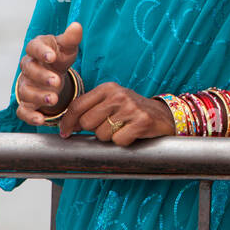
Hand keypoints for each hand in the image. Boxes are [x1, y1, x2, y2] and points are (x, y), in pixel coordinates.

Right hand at [14, 22, 82, 125]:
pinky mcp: (26, 102)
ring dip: (39, 96)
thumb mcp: (67, 48)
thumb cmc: (59, 57)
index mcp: (36, 49)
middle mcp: (28, 67)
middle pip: (30, 70)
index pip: (34, 47)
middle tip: (56, 81)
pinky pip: (23, 110)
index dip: (41, 52)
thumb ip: (71, 39)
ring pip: (26, 91)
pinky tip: (41, 120)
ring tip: (54, 100)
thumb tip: (77, 26)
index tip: (52, 57)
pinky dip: (30, 116)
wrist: (53, 74)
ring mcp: (25, 85)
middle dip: (42, 76)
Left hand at [57, 81, 175, 145]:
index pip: (77, 106)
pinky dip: (123, 141)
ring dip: (110, 137)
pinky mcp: (142, 121)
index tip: (65, 133)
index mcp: (108, 88)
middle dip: (93, 130)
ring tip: (122, 128)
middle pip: (87, 123)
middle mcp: (119, 95)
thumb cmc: (132, 111)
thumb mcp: (111, 102)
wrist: (164, 114)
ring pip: (102, 134)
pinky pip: (119, 141)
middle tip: (107, 127)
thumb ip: (90, 109)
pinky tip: (132, 133)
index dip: (68, 122)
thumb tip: (66, 127)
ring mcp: (131, 108)